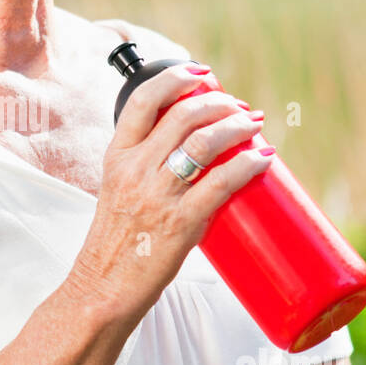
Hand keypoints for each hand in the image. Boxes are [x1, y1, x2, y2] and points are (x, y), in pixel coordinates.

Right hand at [69, 63, 273, 324]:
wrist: (102, 290)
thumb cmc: (116, 246)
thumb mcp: (119, 194)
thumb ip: (147, 172)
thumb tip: (199, 159)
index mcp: (116, 158)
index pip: (143, 101)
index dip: (175, 77)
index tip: (201, 74)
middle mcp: (135, 170)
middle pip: (183, 115)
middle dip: (220, 103)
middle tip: (239, 108)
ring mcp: (157, 196)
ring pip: (205, 142)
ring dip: (238, 126)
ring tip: (254, 125)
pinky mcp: (180, 223)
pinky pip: (222, 183)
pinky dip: (248, 164)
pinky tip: (263, 159)